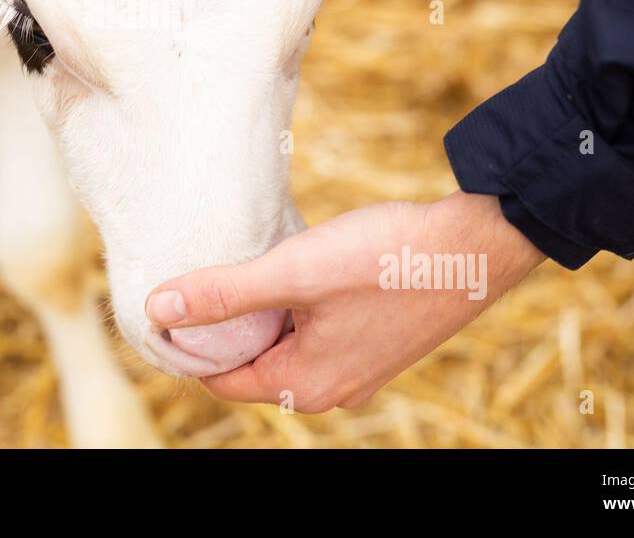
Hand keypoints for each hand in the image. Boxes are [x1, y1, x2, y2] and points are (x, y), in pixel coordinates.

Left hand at [145, 192, 545, 411]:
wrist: (476, 245)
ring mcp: (358, 369)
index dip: (191, 338)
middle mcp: (330, 389)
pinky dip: (298, 306)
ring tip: (256, 261)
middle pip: (251, 362)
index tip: (176, 293)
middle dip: (229, 322)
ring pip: (284, 343)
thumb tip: (157, 308)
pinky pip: (315, 332)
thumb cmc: (386, 259)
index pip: (219, 378)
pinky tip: (300, 266)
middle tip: (214, 267)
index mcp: (304, 385)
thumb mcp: (293, 272)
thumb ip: (223, 293)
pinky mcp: (376, 343)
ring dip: (265, 309)